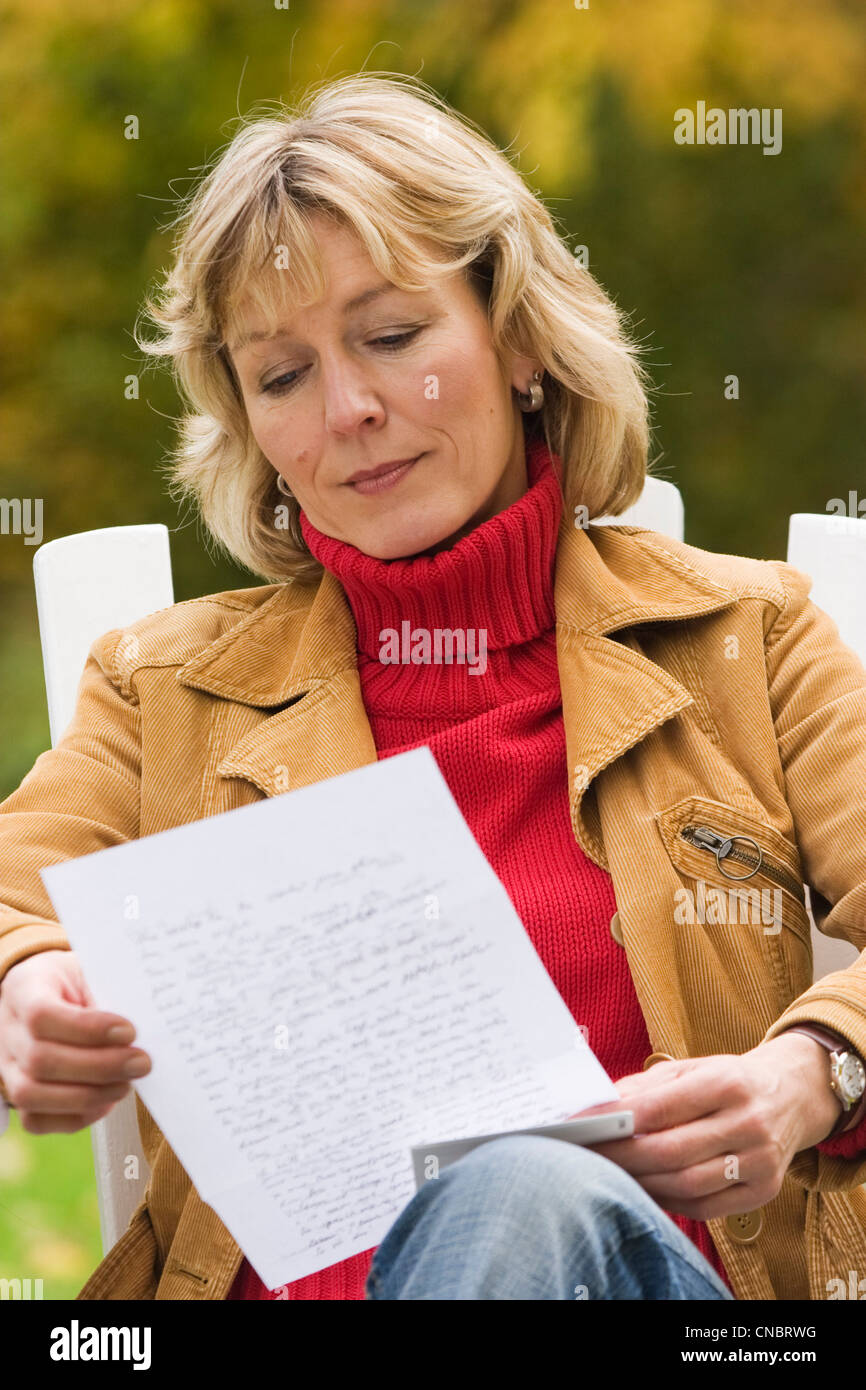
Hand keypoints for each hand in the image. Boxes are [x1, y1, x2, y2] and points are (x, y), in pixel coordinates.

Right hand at [0, 949, 150, 1133]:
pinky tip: (106, 1100)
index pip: (42, 1015)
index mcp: (24, 989)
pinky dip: (75, 1116)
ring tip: (126, 1084)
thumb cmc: (77, 982)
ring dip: (88, 1095)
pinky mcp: (17, 1096)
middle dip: (99, 1067)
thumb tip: (138, 1032)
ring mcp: (7, 1067)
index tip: (129, 1031)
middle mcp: (7, 1031)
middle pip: (40, 1061)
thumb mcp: (91, 972)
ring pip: (32, 1095)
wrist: (53, 992)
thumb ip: (107, 995)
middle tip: (141, 1063)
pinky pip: (36, 1119)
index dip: (87, 1029)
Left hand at [569, 1033, 840, 1219]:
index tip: (582, 1125)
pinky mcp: (763, 1190)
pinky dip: (669, 1202)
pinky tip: (647, 1189)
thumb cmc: (729, 1080)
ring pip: (686, 1184)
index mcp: (726, 1082)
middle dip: (622, 1157)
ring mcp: (760, 1160)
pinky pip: (705, 1207)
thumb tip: (598, 1106)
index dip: (617, 1120)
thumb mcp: (692, 1068)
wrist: (791, 1096)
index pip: (661, 1107)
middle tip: (587, 1156)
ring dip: (641, 1183)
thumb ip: (646, 1087)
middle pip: (670, 1151)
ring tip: (612, 1175)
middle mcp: (748, 1122)